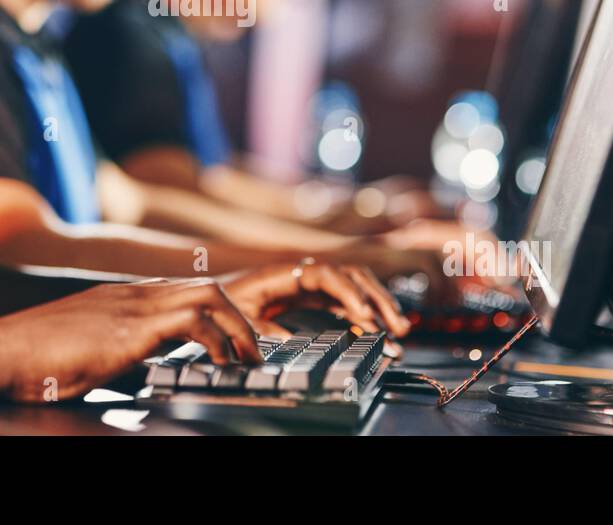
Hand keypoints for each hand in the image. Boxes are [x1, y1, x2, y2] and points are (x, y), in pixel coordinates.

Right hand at [0, 279, 260, 401]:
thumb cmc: (31, 361)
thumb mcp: (86, 352)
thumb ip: (115, 351)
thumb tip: (134, 369)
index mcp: (122, 298)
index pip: (185, 292)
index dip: (220, 316)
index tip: (239, 343)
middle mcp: (133, 294)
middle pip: (206, 286)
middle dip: (241, 318)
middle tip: (255, 351)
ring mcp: (133, 306)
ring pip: (208, 295)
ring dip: (239, 328)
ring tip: (249, 359)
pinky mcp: (130, 328)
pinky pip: (193, 320)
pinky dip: (218, 340)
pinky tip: (221, 364)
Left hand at [219, 260, 410, 337]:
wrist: (212, 299)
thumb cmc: (223, 303)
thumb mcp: (239, 317)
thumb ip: (264, 328)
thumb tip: (292, 340)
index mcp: (284, 273)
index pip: (325, 273)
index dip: (347, 291)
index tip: (363, 313)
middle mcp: (303, 275)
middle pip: (350, 277)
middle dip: (377, 298)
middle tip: (397, 325)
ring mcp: (311, 286)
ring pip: (355, 288)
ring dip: (379, 306)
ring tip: (400, 330)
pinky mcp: (314, 300)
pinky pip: (346, 304)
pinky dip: (366, 316)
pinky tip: (381, 333)